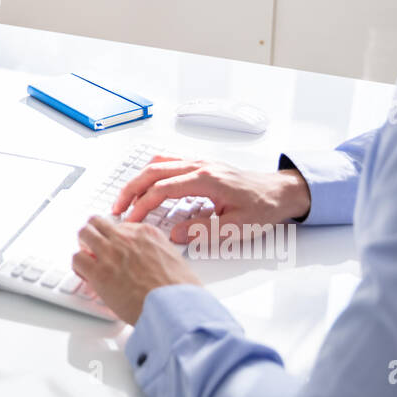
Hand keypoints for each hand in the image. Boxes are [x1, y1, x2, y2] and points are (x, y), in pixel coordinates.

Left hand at [72, 216, 198, 323]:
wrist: (175, 307)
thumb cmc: (179, 291)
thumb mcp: (175, 260)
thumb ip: (157, 253)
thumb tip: (151, 260)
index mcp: (146, 233)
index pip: (120, 226)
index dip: (114, 238)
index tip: (114, 247)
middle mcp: (126, 239)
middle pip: (98, 223)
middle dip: (94, 234)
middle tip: (94, 247)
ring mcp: (111, 253)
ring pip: (84, 234)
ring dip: (83, 246)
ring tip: (87, 259)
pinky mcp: (100, 273)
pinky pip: (77, 259)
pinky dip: (78, 266)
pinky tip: (86, 275)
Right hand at [113, 156, 310, 242]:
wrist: (280, 192)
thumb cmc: (262, 208)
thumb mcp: (237, 227)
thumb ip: (203, 231)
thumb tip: (174, 234)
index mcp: (206, 180)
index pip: (162, 189)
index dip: (142, 206)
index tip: (131, 221)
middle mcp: (199, 166)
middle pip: (153, 171)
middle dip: (131, 190)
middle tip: (117, 208)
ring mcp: (199, 162)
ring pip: (158, 164)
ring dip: (138, 180)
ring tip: (126, 198)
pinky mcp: (200, 165)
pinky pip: (168, 162)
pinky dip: (151, 172)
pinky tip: (146, 184)